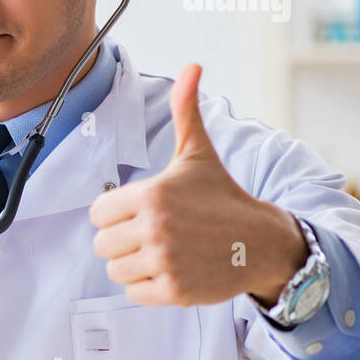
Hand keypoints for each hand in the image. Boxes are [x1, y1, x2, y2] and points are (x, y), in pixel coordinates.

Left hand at [88, 63, 306, 306]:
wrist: (262, 242)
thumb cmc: (222, 197)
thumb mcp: (198, 154)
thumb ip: (185, 111)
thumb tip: (192, 66)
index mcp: (151, 195)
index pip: (97, 214)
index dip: (115, 214)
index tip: (140, 212)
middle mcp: (154, 229)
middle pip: (102, 244)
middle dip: (123, 240)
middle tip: (154, 234)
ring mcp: (164, 262)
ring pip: (115, 270)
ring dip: (134, 265)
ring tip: (163, 252)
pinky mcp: (174, 291)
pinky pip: (134, 293)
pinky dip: (147, 287)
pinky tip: (171, 270)